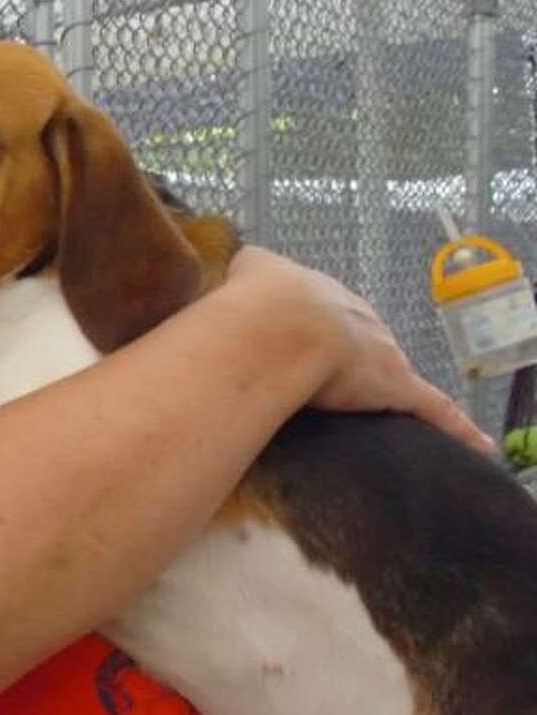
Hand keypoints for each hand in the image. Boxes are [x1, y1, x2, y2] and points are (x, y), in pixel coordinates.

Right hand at [224, 247, 494, 452]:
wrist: (278, 327)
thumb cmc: (256, 305)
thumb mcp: (247, 273)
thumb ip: (247, 273)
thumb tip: (242, 271)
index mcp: (322, 293)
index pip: (327, 312)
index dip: (316, 330)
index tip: (304, 346)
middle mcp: (359, 316)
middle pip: (362, 338)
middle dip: (350, 356)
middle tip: (328, 380)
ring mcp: (383, 351)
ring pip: (392, 370)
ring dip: (385, 386)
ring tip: (368, 408)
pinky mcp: (398, 388)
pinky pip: (434, 409)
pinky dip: (455, 426)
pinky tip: (472, 442)